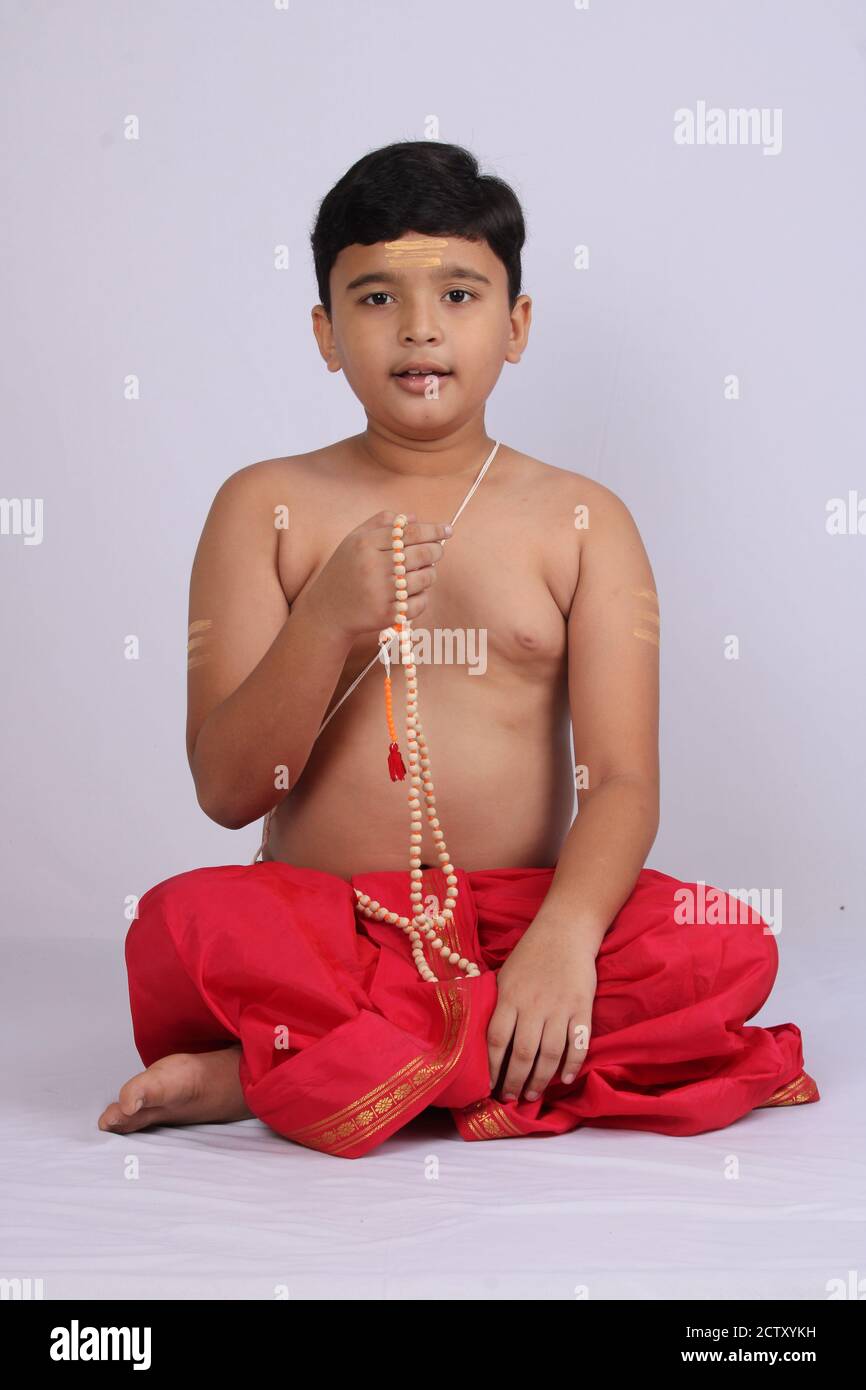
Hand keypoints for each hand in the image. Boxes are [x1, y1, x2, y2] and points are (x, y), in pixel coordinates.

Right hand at [309, 510, 452, 641]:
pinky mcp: (387, 615)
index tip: (448, 529)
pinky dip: (422, 597)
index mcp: (365, 544)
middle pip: (422, 553)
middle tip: (437, 550)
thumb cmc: (345, 571)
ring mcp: (380, 593)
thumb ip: (382, 523)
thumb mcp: (354, 541)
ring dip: (430, 574)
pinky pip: (421, 603)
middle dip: (437, 550)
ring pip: (426, 578)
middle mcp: (372, 567)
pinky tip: (411, 593)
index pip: (409, 532)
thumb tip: (415, 518)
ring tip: (421, 573)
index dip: (434, 530)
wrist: (327, 611)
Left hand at [487, 915, 597, 1101]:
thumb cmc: (530, 954)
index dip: (491, 1068)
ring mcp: (559, 1008)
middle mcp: (532, 1006)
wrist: (565, 931)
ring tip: (532, 1094)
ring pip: (549, 1055)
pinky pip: (577, 1044)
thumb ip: (497, 1004)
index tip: (488, 1086)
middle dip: (514, 1081)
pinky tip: (563, 1080)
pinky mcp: (582, 1008)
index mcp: (509, 997)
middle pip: (521, 1054)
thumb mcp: (504, 975)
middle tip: (510, 1098)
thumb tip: (481, 1036)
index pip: (496, 1040)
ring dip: (539, 1080)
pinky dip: (571, 1066)